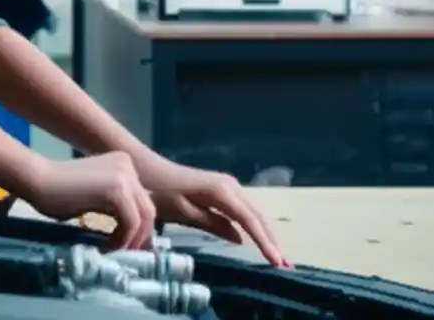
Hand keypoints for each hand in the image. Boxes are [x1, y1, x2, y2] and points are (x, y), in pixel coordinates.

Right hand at [19, 152, 156, 251]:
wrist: (38, 181)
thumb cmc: (58, 192)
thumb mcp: (96, 194)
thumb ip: (115, 202)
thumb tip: (134, 229)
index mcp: (124, 163)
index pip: (143, 200)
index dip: (140, 226)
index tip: (129, 245)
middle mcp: (128, 165)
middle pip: (148, 209)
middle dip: (140, 235)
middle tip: (126, 252)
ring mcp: (124, 176)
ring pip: (143, 217)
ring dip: (131, 239)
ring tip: (114, 249)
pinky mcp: (116, 190)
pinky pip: (131, 222)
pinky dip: (122, 239)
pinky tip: (107, 245)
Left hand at [137, 158, 289, 266]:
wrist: (147, 168)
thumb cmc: (159, 190)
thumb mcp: (181, 211)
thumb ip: (211, 223)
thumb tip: (239, 239)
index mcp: (220, 191)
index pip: (249, 220)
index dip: (264, 242)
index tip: (276, 262)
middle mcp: (230, 186)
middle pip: (257, 217)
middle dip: (272, 241)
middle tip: (286, 266)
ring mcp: (228, 186)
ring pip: (254, 214)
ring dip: (267, 235)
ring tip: (279, 259)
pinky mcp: (223, 191)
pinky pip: (244, 211)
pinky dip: (255, 228)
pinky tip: (261, 242)